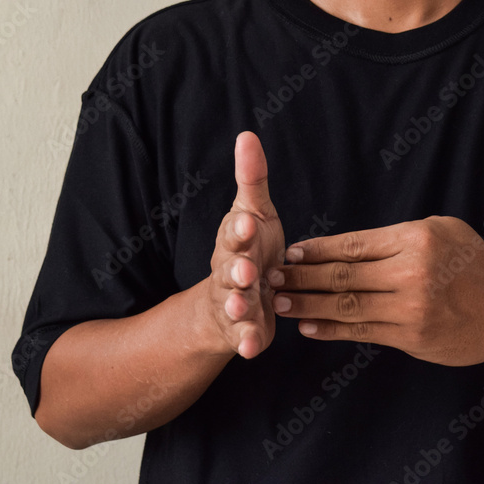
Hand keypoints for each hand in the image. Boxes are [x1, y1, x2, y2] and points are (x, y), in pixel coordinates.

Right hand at [201, 131, 283, 358]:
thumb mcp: (254, 213)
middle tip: (245, 269)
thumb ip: (252, 180)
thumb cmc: (250, 249)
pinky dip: (245, 341)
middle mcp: (229, 272)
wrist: (234, 297)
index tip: (248, 222)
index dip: (240, 230)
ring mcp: (234, 302)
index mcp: (235, 242)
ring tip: (241, 306)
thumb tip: (247, 135)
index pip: (234, 234)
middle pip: (229, 270)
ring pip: (232, 303)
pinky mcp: (244, 329)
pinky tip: (251, 348)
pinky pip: (243, 336)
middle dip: (236, 268)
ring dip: (236, 304)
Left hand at [266, 216, 483, 365]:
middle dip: (301, 276)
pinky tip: (308, 326)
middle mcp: (411, 272)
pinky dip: (331, 329)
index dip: (316, 249)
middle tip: (269, 276)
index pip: (353, 244)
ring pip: (346, 304)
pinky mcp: (410, 336)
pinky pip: (361, 332)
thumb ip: (401, 235)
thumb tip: (351, 244)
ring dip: (307, 304)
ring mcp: (410, 308)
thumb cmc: (476, 266)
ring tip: (279, 301)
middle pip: (342, 274)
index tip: (289, 250)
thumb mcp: (446, 231)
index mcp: (416, 239)